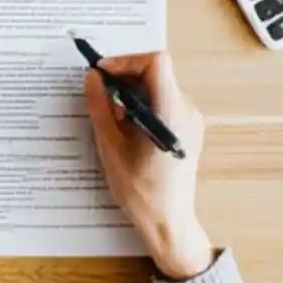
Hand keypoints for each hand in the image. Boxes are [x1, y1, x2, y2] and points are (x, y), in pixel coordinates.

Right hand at [84, 52, 212, 279]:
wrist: (168, 221)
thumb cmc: (140, 191)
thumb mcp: (111, 147)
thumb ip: (100, 107)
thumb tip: (92, 79)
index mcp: (171, 113)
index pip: (156, 63)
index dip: (126, 61)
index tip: (102, 72)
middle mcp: (186, 111)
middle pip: (156, 74)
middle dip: (125, 77)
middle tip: (99, 93)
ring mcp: (190, 120)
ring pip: (158, 88)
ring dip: (131, 94)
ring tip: (110, 117)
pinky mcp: (187, 129)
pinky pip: (163, 104)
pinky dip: (141, 106)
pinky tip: (125, 129)